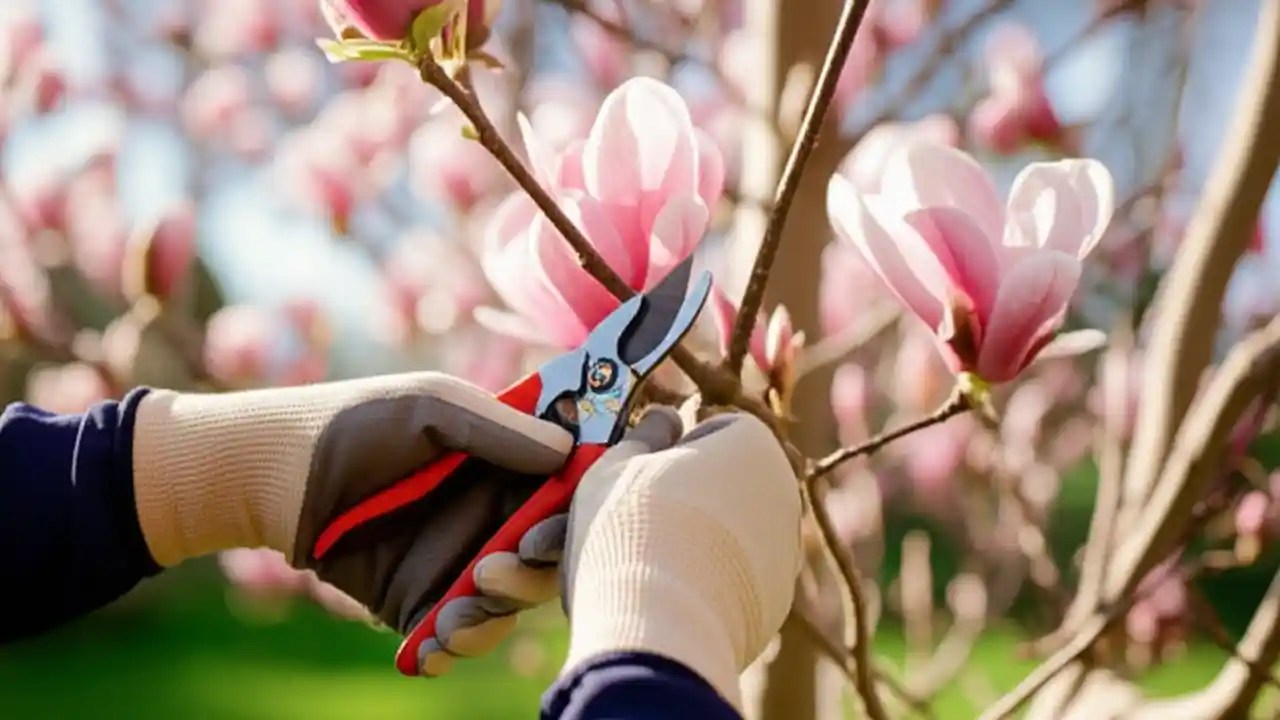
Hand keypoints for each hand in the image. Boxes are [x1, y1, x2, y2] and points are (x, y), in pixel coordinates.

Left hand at [131, 372, 573, 673]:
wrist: (274, 471)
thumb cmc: (358, 421)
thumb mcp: (434, 407)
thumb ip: (500, 431)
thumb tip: (569, 452)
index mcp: (505, 467)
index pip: (563, 496)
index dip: (572, 514)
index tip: (556, 523)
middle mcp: (490, 517)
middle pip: (544, 558)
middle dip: (533, 571)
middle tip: (500, 565)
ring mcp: (458, 562)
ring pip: (507, 602)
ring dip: (494, 612)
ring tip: (458, 608)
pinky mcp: (422, 602)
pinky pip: (457, 633)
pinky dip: (455, 644)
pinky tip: (435, 641)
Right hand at [559, 408, 802, 709]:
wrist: (660, 628)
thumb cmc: (631, 526)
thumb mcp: (618, 463)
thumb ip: (645, 433)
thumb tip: (663, 418)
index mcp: (754, 444)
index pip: (714, 428)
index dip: (673, 448)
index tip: (641, 473)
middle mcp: (784, 492)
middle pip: (727, 481)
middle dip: (689, 494)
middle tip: (637, 518)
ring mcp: (785, 552)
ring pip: (733, 532)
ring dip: (699, 539)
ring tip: (647, 562)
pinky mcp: (776, 604)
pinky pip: (737, 580)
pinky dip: (710, 583)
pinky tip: (670, 597)